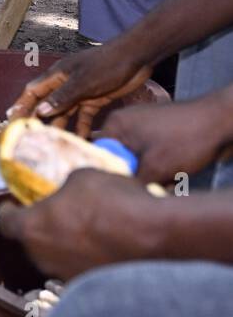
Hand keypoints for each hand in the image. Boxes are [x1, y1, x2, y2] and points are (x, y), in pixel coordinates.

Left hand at [0, 169, 160, 279]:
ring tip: (88, 229)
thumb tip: (67, 192)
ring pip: (56, 257)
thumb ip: (64, 187)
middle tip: (57, 213)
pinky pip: (81, 269)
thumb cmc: (115, 203)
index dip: (8, 211)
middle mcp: (43, 258)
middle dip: (41, 227)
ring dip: (65, 245)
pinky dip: (87, 259)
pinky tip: (106, 247)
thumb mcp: (82, 177)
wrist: (159, 239)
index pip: (4, 222)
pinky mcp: (92, 288)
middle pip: (31, 241)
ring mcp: (67, 276)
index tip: (14, 203)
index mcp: (32, 228)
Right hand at [7, 41, 152, 136]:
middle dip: (38, 120)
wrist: (136, 57)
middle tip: (32, 139)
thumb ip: (62, 97)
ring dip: (59, 127)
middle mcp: (64, 85)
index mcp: (56, 76)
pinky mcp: (94, 99)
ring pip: (63, 113)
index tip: (13, 122)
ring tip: (54, 145)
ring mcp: (79, 93)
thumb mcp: (83, 82)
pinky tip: (80, 141)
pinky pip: (82, 117)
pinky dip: (81, 128)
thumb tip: (40, 112)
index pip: (32, 92)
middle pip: (46, 105)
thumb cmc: (107, 64)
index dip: (21, 106)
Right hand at [99, 95, 232, 185]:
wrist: (223, 122)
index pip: (97, 155)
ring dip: (150, 175)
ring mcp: (144, 127)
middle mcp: (125, 123)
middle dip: (133, 176)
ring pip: (137, 161)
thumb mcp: (155, 168)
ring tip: (166, 180)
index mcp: (115, 124)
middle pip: (118, 159)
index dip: (108, 174)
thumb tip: (117, 195)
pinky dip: (160, 168)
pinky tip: (174, 174)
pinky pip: (150, 156)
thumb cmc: (187, 140)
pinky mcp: (160, 134)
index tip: (121, 190)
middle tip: (148, 187)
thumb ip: (130, 181)